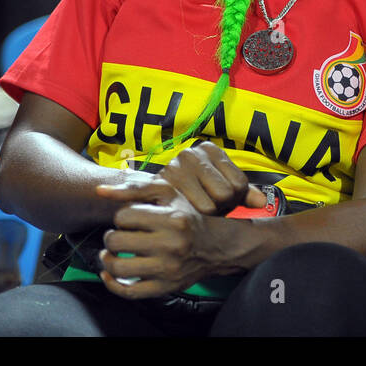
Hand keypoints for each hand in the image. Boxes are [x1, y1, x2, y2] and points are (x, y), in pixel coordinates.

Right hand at [97, 144, 267, 214]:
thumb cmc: (205, 193)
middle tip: (205, 208)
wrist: (173, 188)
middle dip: (215, 208)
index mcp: (210, 150)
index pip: (234, 186)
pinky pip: (138, 189)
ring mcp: (172, 169)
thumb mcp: (228, 190)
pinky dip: (121, 192)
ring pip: (199, 205)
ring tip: (190, 211)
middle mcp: (190, 154)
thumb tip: (260, 202)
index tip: (221, 201)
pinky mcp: (154, 184)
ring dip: (196, 214)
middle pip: (219, 197)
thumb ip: (245, 194)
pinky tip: (105, 193)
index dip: (231, 200)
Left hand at [98, 192, 242, 298]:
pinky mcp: (164, 287)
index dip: (121, 217)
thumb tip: (99, 191)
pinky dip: (113, 284)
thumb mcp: (169, 195)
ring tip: (111, 253)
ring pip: (118, 267)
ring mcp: (167, 269)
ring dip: (107, 260)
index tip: (128, 219)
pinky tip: (110, 274)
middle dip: (111, 237)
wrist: (216, 246)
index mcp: (171, 220)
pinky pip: (129, 292)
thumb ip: (136, 189)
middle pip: (116, 241)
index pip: (124, 217)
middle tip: (117, 236)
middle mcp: (170, 245)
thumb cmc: (188, 217)